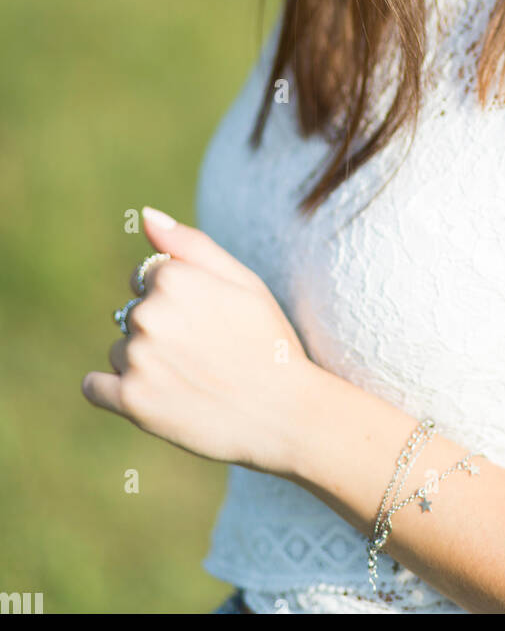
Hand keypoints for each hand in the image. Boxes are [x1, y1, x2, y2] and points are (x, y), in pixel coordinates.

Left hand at [82, 208, 315, 474]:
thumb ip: (192, 244)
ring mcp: (137, 358)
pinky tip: (154, 395)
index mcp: (174, 277)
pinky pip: (94, 386)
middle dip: (160, 328)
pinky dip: (115, 391)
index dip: (179, 299)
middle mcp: (149, 314)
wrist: (284, 415)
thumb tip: (146, 215)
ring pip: (120, 349)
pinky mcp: (130, 401)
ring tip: (190, 378)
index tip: (208, 320)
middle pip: (132, 313)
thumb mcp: (244, 282)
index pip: (148, 277)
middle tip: (203, 353)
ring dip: (144, 362)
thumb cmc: (269, 343)